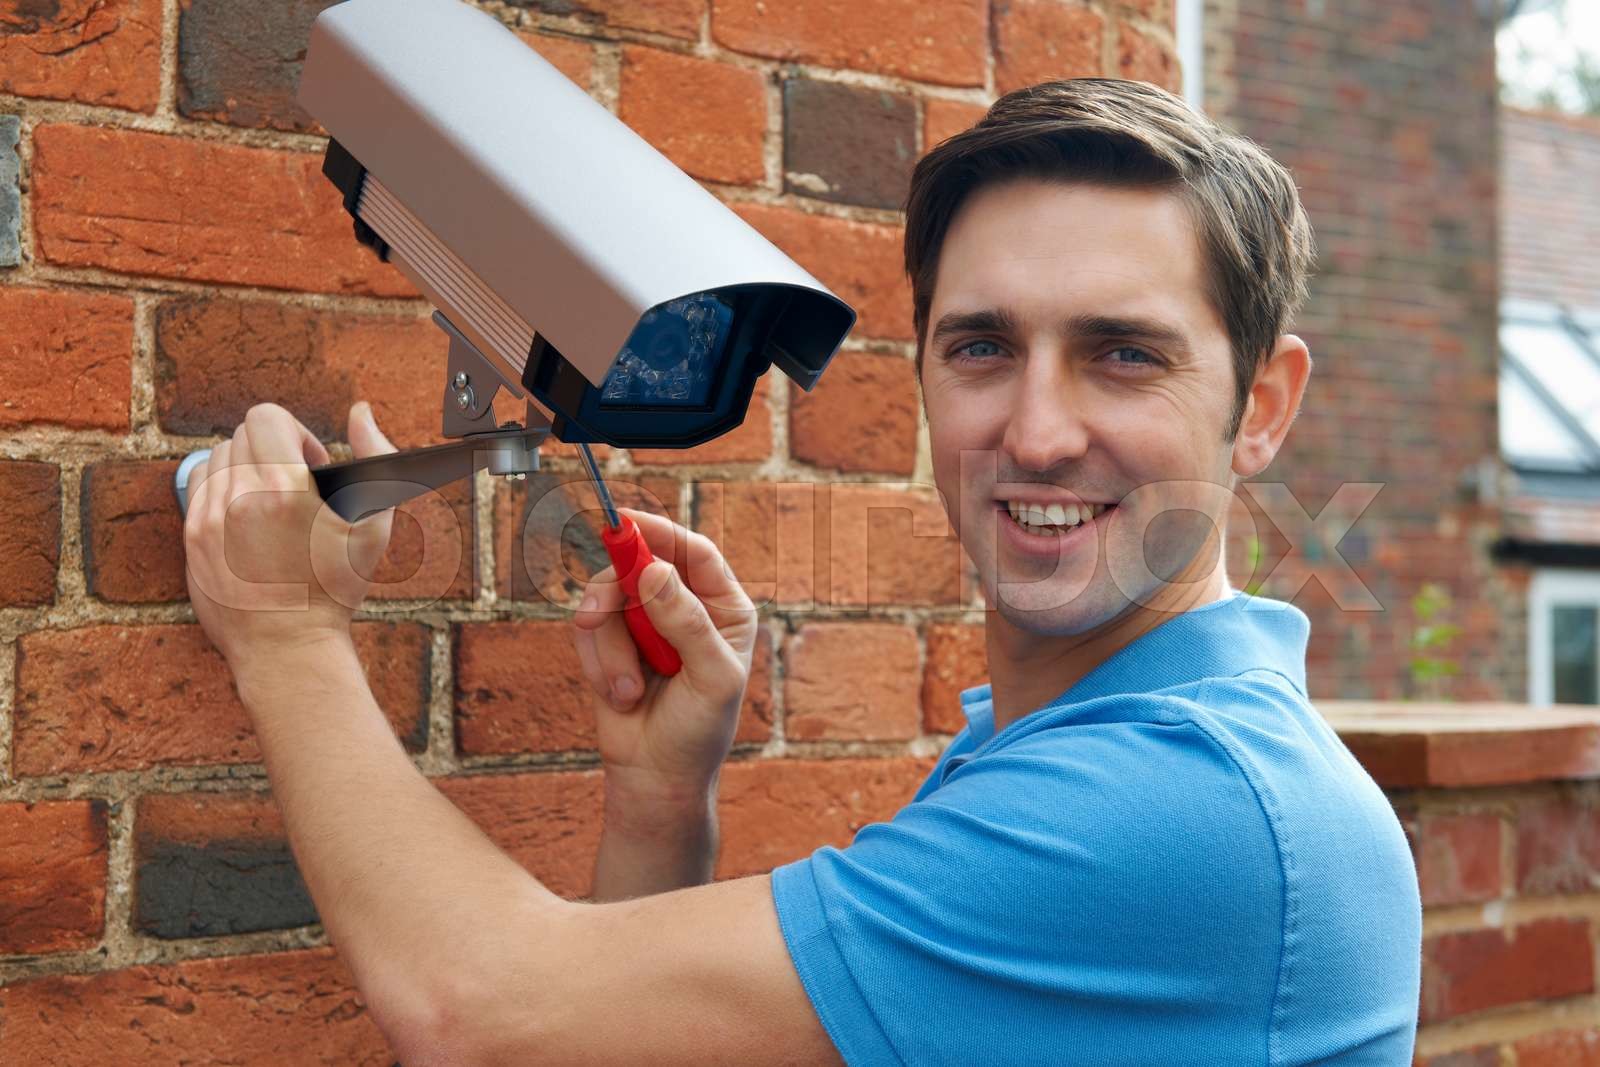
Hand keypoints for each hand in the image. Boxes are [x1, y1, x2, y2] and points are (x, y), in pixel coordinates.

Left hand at [183, 402, 396, 679]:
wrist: (287, 648)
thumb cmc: (336, 590)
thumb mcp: (376, 526)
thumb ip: (377, 457)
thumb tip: (361, 412)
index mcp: (283, 488)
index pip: (266, 417)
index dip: (294, 431)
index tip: (310, 462)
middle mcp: (238, 498)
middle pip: (241, 436)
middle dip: (271, 450)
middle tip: (294, 484)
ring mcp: (208, 519)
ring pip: (216, 460)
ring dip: (244, 470)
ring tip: (269, 503)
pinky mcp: (191, 540)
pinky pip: (200, 492)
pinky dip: (224, 496)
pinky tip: (248, 523)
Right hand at [573, 511, 757, 803]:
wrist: (656, 778)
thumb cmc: (698, 730)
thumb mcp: (711, 677)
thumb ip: (687, 623)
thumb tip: (655, 571)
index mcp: (723, 607)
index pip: (695, 552)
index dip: (660, 532)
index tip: (624, 523)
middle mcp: (683, 606)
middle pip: (640, 563)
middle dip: (615, 590)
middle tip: (595, 613)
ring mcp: (643, 623)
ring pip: (606, 597)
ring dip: (609, 650)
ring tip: (627, 691)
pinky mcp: (609, 643)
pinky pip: (587, 628)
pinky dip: (597, 664)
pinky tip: (617, 696)